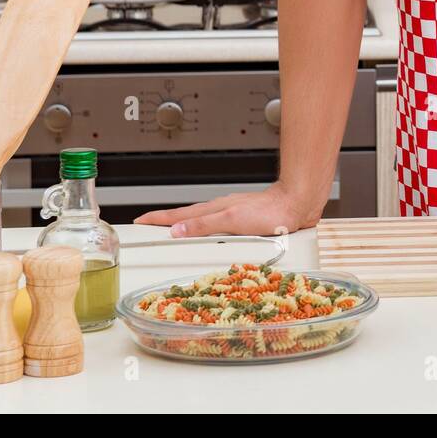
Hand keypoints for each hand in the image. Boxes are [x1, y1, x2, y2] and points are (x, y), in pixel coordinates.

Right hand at [133, 180, 320, 237]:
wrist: (296, 204)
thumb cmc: (270, 212)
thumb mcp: (232, 221)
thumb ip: (205, 226)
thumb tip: (176, 230)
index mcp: (214, 210)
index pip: (179, 215)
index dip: (159, 219)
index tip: (140, 221)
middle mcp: (220, 210)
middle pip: (186, 215)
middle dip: (165, 220)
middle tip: (147, 224)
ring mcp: (231, 213)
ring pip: (200, 218)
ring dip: (183, 223)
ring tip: (170, 229)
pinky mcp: (244, 219)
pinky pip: (215, 223)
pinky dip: (203, 227)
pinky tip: (208, 233)